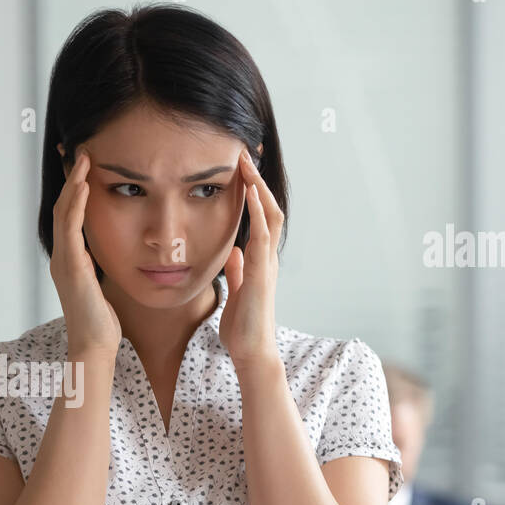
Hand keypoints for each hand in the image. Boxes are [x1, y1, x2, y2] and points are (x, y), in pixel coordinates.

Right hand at [53, 144, 121, 357]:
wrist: (94, 347)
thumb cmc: (102, 322)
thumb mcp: (102, 287)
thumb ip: (102, 267)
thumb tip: (112, 253)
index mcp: (70, 261)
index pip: (70, 217)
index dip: (75, 190)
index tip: (84, 167)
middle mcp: (62, 257)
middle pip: (63, 208)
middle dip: (71, 179)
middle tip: (81, 151)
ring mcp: (64, 261)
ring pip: (64, 213)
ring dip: (73, 184)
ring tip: (83, 159)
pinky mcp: (72, 267)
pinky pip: (71, 228)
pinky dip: (76, 204)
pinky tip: (83, 186)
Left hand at [220, 147, 283, 366]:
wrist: (252, 351)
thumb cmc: (243, 326)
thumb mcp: (237, 290)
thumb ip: (238, 270)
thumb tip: (234, 252)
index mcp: (260, 260)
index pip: (261, 218)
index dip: (253, 193)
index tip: (240, 170)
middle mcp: (268, 257)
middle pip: (270, 208)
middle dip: (258, 181)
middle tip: (245, 154)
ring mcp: (268, 263)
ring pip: (270, 215)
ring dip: (258, 188)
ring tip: (246, 163)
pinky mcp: (263, 272)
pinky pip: (263, 234)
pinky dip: (258, 211)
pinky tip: (250, 193)